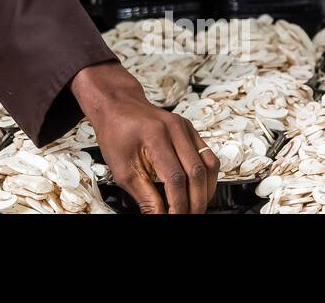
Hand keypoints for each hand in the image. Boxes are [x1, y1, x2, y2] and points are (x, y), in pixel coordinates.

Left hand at [71, 61, 218, 213]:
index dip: (178, 205)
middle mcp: (174, 128)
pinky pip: (207, 156)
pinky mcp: (190, 129)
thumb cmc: (116, 132)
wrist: (117, 106)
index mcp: (154, 136)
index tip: (173, 217)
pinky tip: (198, 190)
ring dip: (205, 192)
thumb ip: (144, 195)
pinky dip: (206, 178)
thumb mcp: (122, 168)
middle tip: (187, 215)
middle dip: (195, 202)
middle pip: (196, 174)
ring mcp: (185, 127)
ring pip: (208, 165)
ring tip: (194, 207)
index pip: (175, 179)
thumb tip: (157, 216)